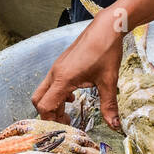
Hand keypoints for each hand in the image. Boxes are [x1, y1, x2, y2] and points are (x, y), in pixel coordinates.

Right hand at [30, 9, 126, 129]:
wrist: (106, 27)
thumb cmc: (106, 51)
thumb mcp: (109, 81)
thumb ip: (109, 105)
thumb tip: (115, 125)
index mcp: (63, 78)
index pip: (45, 106)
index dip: (52, 120)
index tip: (67, 127)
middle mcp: (55, 73)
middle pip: (39, 100)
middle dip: (49, 114)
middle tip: (66, 122)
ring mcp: (57, 67)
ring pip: (45, 91)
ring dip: (54, 104)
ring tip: (70, 112)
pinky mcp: (61, 64)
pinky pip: (51, 83)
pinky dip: (57, 93)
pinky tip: (73, 96)